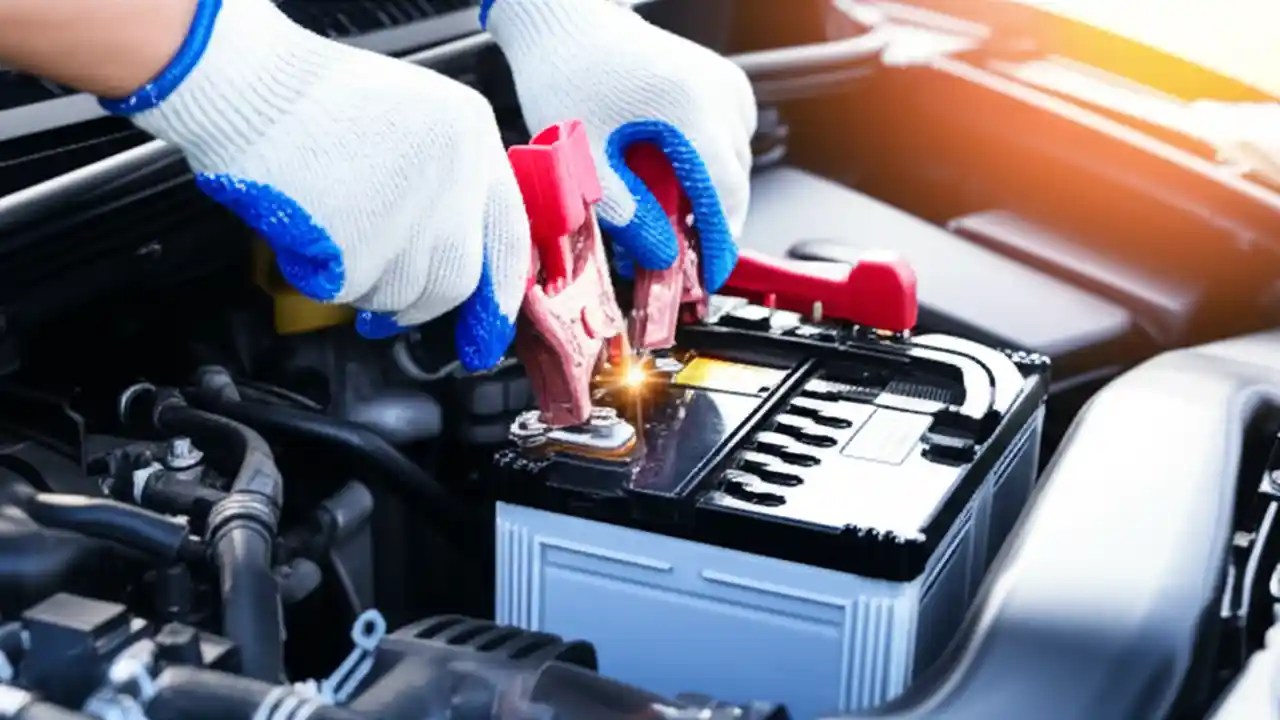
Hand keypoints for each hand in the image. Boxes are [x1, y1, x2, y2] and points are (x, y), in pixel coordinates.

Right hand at [102, 0, 529, 369]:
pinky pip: (350, 290)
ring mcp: (411, 207)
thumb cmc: (314, 101)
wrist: (250, 84)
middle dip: (419, 306)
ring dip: (364, 285)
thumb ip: (447, 185)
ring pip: (402, 293)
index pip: (508, 235)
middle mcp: (454, 170)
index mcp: (471, 132)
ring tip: (332, 237)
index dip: (499, 295)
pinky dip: (323, 277)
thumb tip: (461, 264)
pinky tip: (307, 237)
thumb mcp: (412, 123)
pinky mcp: (362, 240)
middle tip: (388, 315)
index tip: (486, 335)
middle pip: (457, 279)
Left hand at [486, 0, 755, 290]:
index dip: (717, 247)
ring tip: (666, 220)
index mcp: (693, 114)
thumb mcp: (586, 159)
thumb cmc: (568, 71)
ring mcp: (726, 85)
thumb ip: (626, 215)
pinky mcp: (720, 82)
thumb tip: (659, 256)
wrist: (565, 20)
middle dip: (708, 227)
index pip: (722, 200)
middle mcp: (720, 96)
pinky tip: (672, 177)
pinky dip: (706, 166)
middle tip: (679, 263)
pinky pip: (728, 139)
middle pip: (733, 185)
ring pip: (732, 164)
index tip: (706, 280)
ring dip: (706, 197)